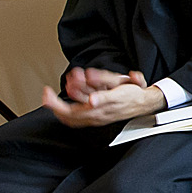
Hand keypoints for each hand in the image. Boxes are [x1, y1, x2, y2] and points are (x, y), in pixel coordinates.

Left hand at [44, 68, 166, 127]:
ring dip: (70, 90)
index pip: (68, 113)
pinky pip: (82, 101)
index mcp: (95, 113)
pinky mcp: (98, 106)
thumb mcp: (119, 95)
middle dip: (57, 100)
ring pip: (75, 105)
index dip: (54, 105)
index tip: (46, 95)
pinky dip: (77, 91)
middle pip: (67, 113)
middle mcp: (93, 114)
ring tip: (70, 78)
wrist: (145, 101)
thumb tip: (91, 101)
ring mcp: (94, 111)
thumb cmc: (132, 98)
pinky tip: (77, 83)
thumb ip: (103, 98)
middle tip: (47, 92)